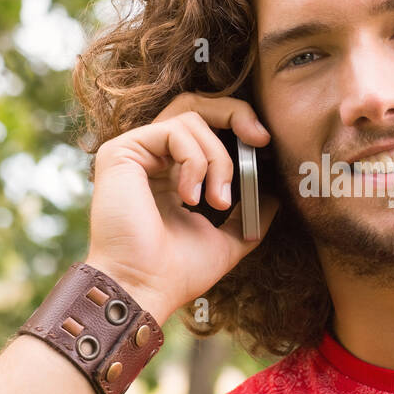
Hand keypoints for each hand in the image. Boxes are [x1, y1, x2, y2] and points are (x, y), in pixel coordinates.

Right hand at [83, 91, 280, 325]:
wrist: (144, 289)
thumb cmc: (176, 273)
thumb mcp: (226, 241)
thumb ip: (248, 217)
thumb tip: (273, 196)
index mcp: (170, 174)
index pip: (203, 127)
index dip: (236, 124)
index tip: (264, 143)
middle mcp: (150, 158)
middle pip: (194, 105)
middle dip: (234, 114)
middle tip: (259, 139)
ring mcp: (133, 153)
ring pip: (190, 118)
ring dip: (217, 159)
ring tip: (216, 201)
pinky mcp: (121, 152)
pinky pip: (173, 130)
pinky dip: (195, 160)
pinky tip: (191, 197)